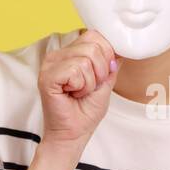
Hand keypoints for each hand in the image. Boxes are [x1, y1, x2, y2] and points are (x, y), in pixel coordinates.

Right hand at [38, 30, 118, 150]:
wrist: (73, 135)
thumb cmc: (85, 112)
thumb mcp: (106, 82)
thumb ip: (111, 62)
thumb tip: (121, 46)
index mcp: (70, 53)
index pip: (94, 35)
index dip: (106, 55)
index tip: (100, 77)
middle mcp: (58, 55)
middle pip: (93, 45)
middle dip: (100, 70)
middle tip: (89, 87)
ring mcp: (50, 64)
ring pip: (86, 58)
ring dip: (90, 81)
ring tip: (79, 92)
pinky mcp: (47, 76)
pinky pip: (75, 70)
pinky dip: (81, 86)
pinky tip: (72, 94)